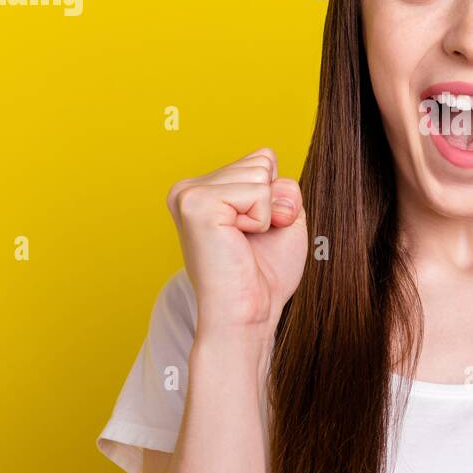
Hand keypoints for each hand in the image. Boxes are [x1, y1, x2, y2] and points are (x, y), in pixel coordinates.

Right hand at [166, 147, 307, 339]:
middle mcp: (190, 187)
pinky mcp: (196, 204)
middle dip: (274, 203)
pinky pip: (257, 192)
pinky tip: (237, 242)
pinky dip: (260, 220)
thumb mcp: (284, 216)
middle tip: (252, 241)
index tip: (256, 232)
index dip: (276, 196)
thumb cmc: (265, 274)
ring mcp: (189, 193)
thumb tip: (268, 164)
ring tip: (244, 242)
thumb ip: (283, 184)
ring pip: (261, 174)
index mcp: (205, 189)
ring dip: (267, 214)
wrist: (250, 314)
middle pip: (263, 161)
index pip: (262, 158)